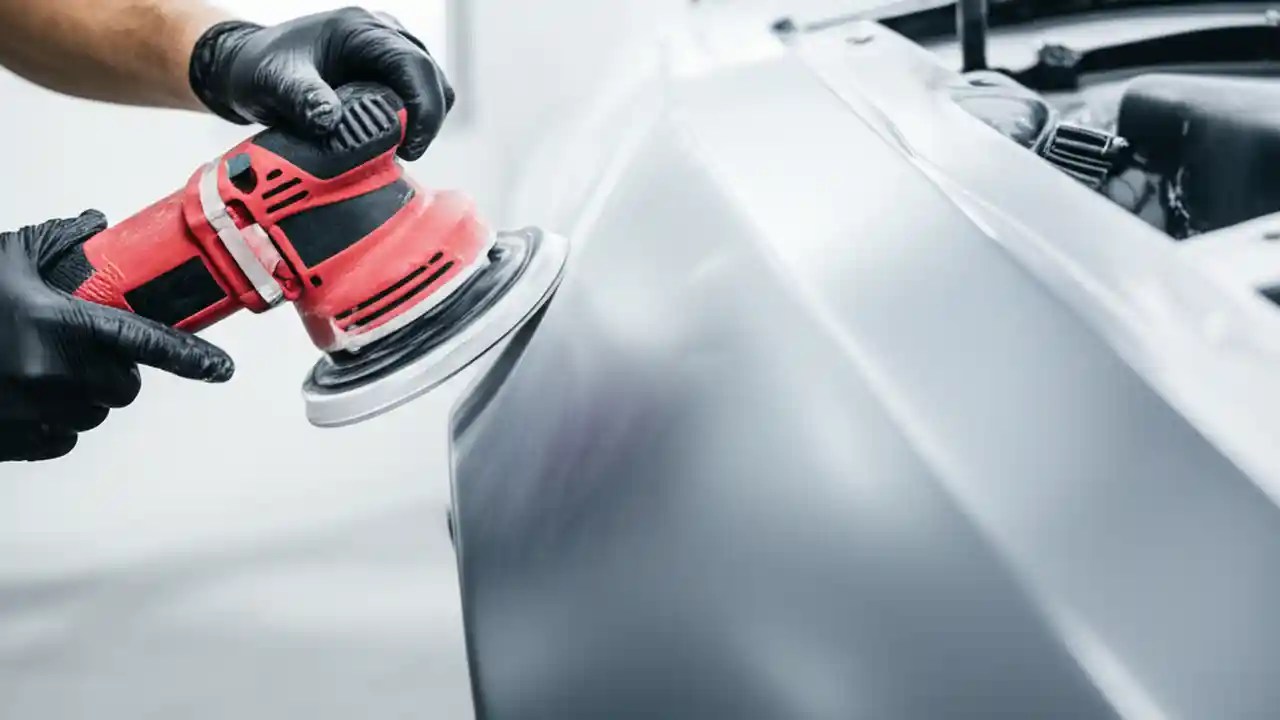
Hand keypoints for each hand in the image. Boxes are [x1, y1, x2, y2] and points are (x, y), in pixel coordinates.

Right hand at [0, 212, 233, 461]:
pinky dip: (55, 422)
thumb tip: (94, 224)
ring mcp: (33, 413)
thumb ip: (54, 242)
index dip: (191, 357)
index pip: (146, 343)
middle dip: (111, 371)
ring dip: (81, 396)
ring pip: (95, 414)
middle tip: (78, 351)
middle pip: (125, 387)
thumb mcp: (4, 261)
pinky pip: (64, 439)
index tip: (222, 369)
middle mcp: (52, 373)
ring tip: (40, 370)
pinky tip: (23, 397)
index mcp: (58, 324)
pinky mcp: (16, 444)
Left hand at [189, 8, 454, 160]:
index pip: (413, 64)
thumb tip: (330, 120)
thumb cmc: (260, 67)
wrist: (248, 65)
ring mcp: (386, 50)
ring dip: (422, 118)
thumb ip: (302, 98)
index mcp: (359, 29)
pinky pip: (416, 93)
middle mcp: (380, 34)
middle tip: (406, 152)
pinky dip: (413, 117)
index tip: (409, 145)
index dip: (422, 107)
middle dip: (426, 118)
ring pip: (430, 85)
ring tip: (398, 147)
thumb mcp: (274, 82)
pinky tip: (391, 137)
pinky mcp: (385, 70)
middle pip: (430, 76)